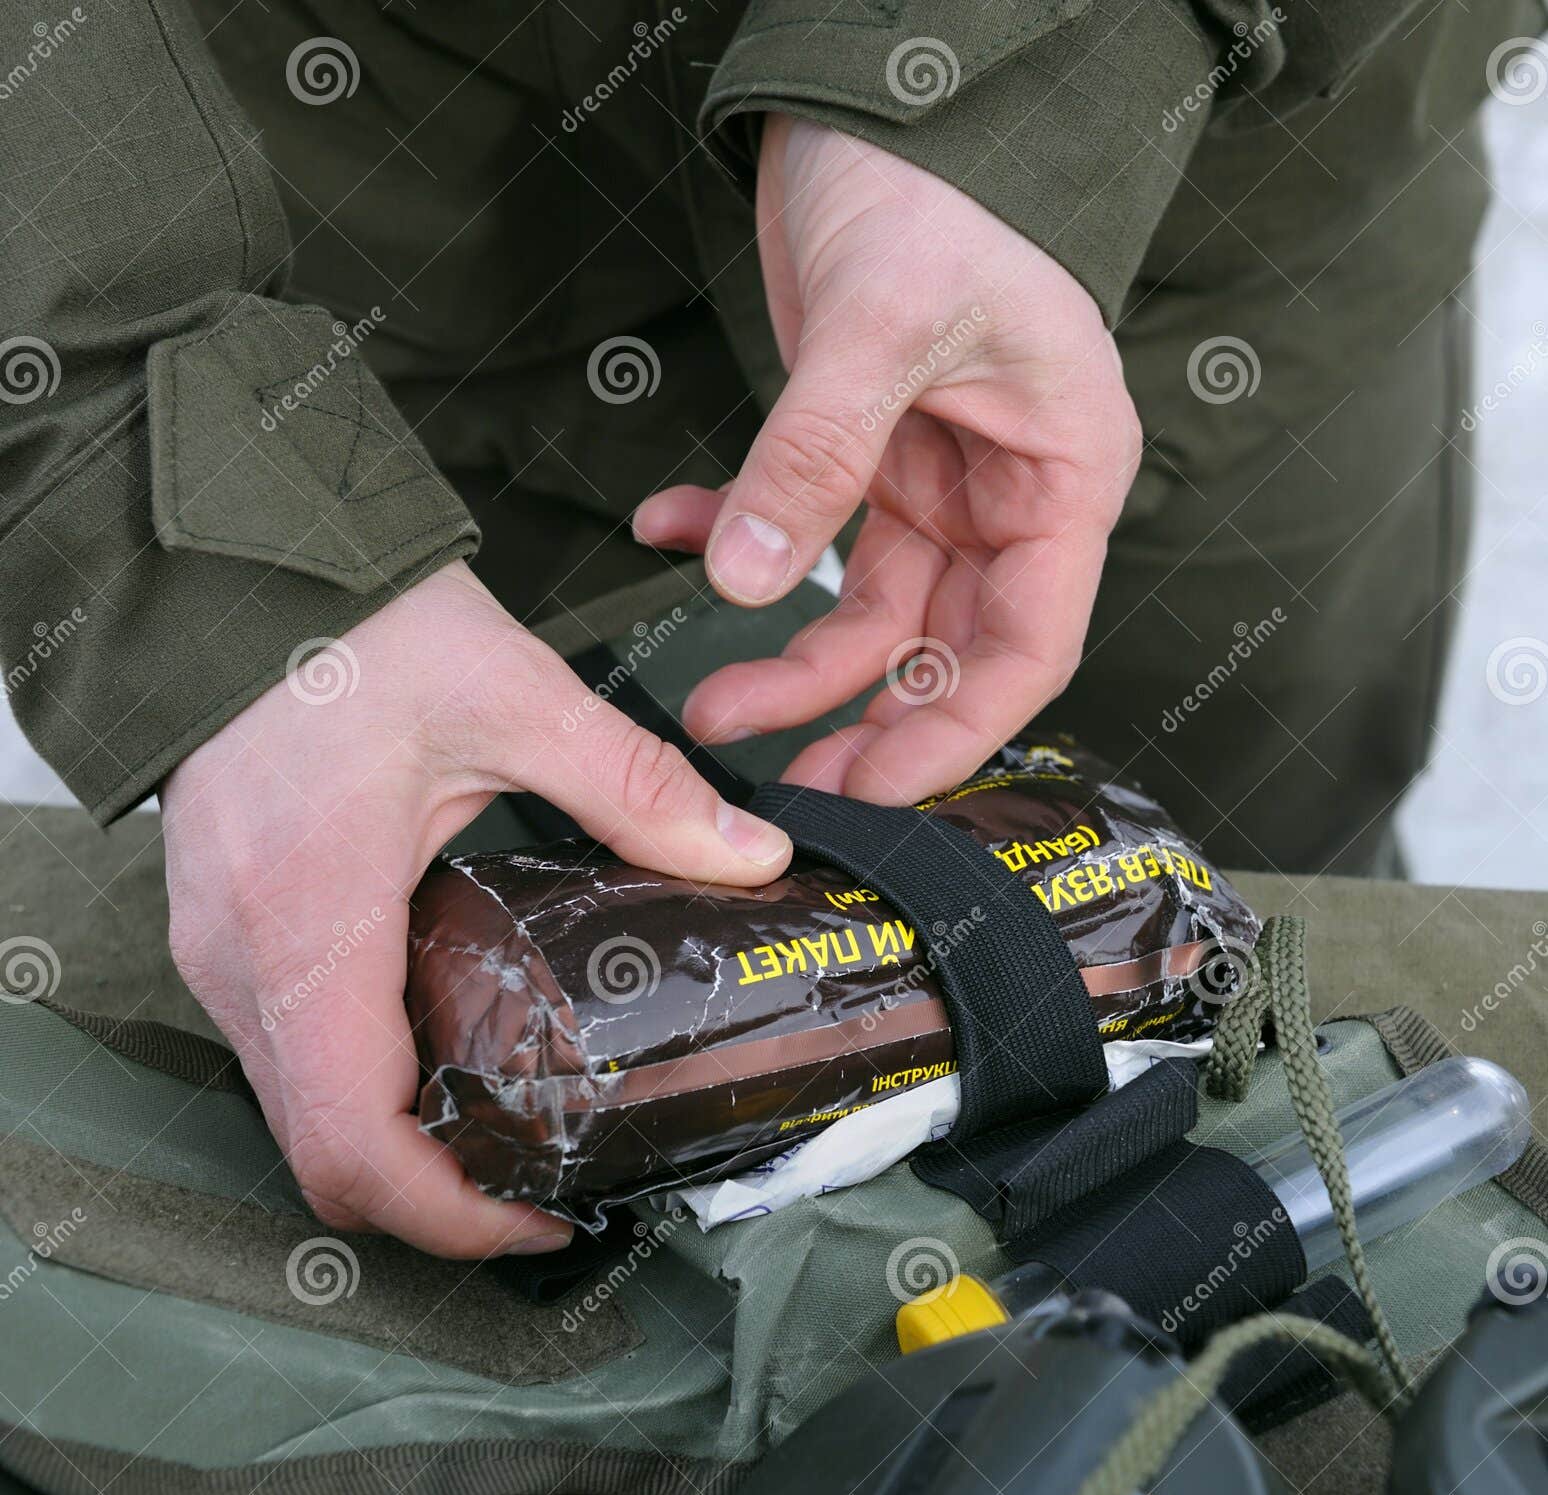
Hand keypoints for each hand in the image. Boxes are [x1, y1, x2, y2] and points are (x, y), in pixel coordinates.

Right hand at [161, 562, 790, 1256]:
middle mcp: (241, 960)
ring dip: (399, 1144)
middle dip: (438, 1195)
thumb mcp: (512, 699)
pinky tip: (446, 1048)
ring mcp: (216, 951)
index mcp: (309, 922)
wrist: (237, 571)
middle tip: (549, 1180)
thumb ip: (635, 786)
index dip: (451, 1214)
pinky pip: (285, 1053)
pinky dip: (363, 1083)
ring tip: (512, 1125)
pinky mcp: (221, 930)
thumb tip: (745, 852)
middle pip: (323, 1155)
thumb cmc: (350, 628)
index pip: (354, 1143)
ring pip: (296, 1113)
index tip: (542, 1215)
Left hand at [634, 117, 1140, 802]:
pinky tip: (672, 533)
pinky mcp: (863, 455)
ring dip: (786, 659)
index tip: (872, 789)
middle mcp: (1006, 496)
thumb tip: (741, 581)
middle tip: (785, 777)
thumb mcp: (880, 321)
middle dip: (862, 717)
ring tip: (710, 701)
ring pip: (865, 614)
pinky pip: (803, 533)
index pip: (1026, 647)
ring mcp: (935, 480)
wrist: (879, 102)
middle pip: (942, 650)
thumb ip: (815, 456)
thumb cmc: (937, 184)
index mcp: (1061, 477)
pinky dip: (734, 537)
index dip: (954, 733)